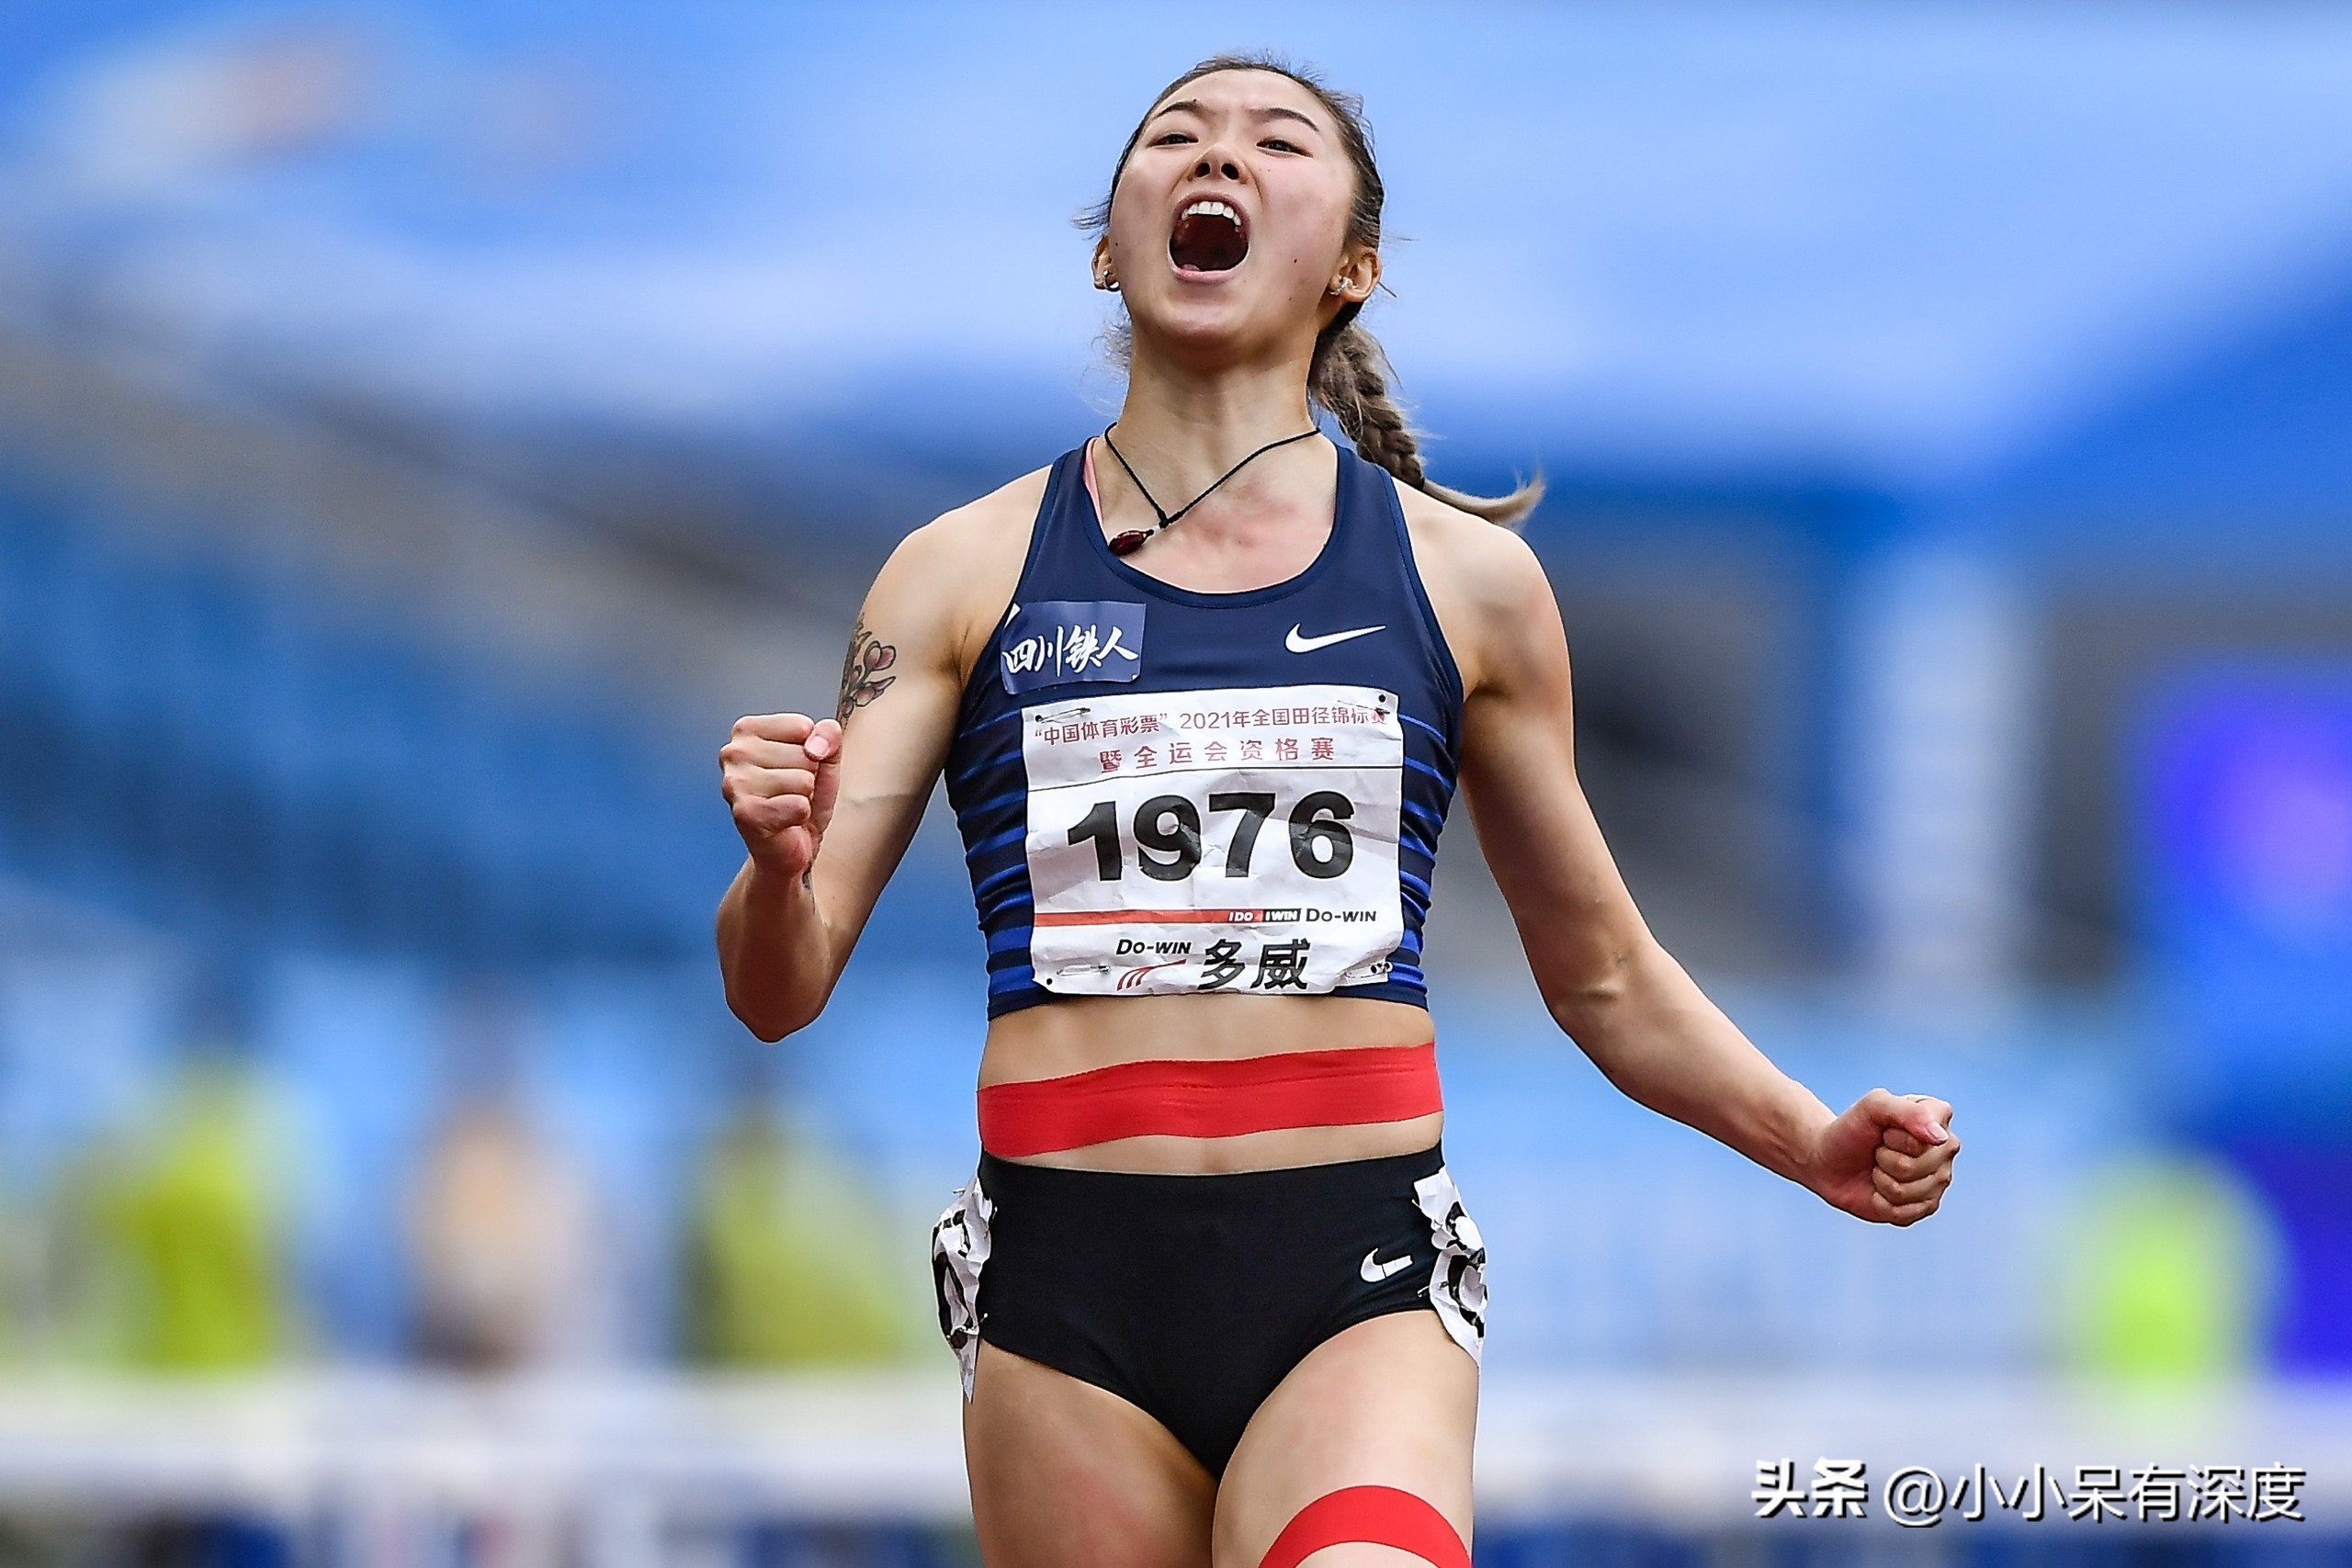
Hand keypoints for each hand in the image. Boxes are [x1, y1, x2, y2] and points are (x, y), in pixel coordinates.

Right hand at [719, 713, 841, 883]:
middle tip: (790, 792)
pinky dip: (800, 817)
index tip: (794, 768)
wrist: (788, 846)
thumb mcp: (825, 757)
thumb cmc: (801, 796)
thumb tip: (816, 746)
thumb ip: (829, 735)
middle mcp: (733, 752)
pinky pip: (799, 806)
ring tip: (786, 805)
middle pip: (804, 754)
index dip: (812, 751)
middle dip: (808, 777)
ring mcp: (735, 783)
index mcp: (746, 730)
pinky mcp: (745, 813)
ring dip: (803, 798)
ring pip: (803, 780)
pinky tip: (784, 821)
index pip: (803, 727)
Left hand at [1803, 1088, 1957, 1225]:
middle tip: (1878, 1150)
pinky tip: (1880, 1189)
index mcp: (1939, 1116)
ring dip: (1881, 1181)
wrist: (1829, 1159)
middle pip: (1913, 1167)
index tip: (1883, 1129)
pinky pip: (1904, 1213)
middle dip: (1884, 1159)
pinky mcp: (1926, 1206)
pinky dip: (1881, 1202)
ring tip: (1879, 1167)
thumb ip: (1906, 1111)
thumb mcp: (1871, 1106)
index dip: (1892, 1136)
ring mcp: (1939, 1180)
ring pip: (1907, 1192)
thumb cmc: (1851, 1129)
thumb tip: (1941, 1137)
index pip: (1924, 1138)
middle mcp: (1946, 1149)